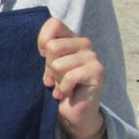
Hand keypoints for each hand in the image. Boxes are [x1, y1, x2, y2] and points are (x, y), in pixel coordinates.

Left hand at [37, 16, 105, 138]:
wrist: (73, 114)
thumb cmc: (57, 88)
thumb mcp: (46, 66)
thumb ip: (45, 51)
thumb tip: (41, 45)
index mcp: (70, 38)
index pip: (54, 23)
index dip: (42, 40)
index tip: (42, 56)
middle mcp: (84, 43)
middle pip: (52, 47)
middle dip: (48, 67)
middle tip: (54, 79)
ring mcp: (92, 56)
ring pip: (58, 63)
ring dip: (57, 80)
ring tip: (62, 86)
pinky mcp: (97, 70)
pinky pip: (69, 76)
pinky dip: (64, 89)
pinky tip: (67, 93)